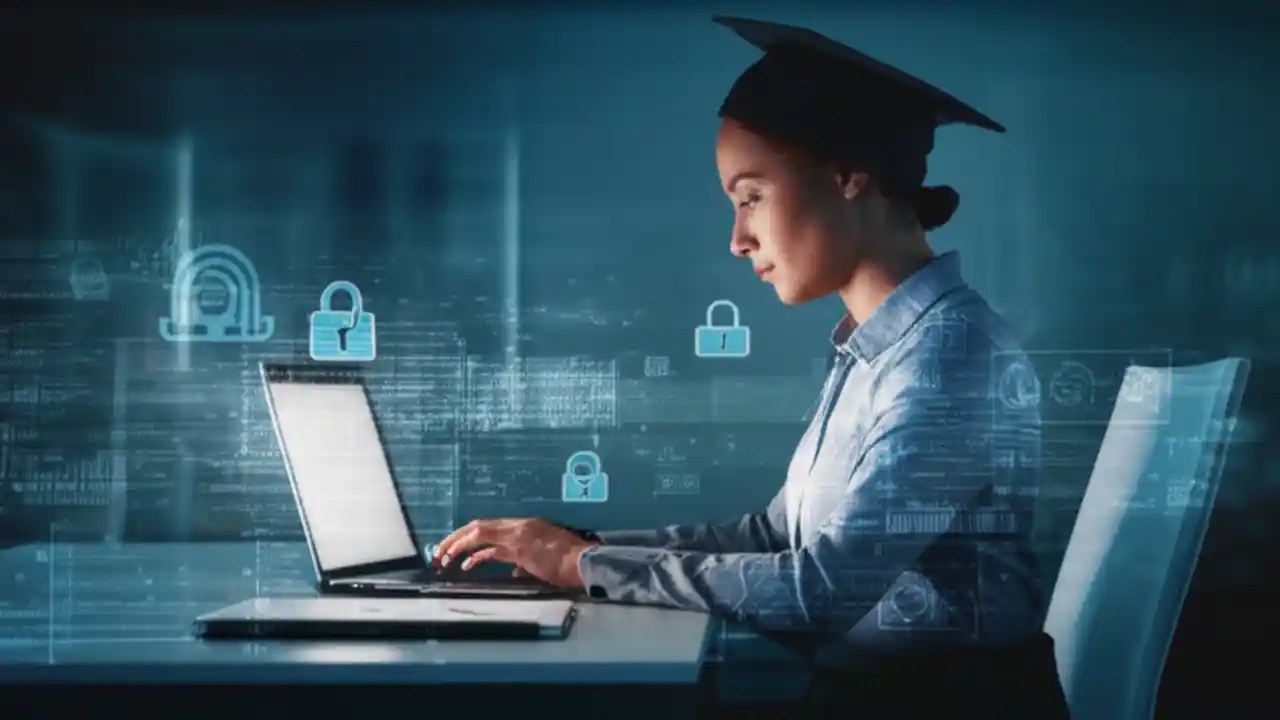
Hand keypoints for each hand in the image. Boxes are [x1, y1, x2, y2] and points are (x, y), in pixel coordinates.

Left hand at [432, 518, 599, 589]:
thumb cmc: (568, 559)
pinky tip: (466, 567)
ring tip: (445, 558)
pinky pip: (490, 552)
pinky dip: (475, 558)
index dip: (468, 534)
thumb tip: (512, 567)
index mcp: (525, 524)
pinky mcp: (519, 550)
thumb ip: (525, 557)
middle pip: (478, 526)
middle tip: (440, 549)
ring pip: (479, 535)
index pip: (489, 525)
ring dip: (458, 547)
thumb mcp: (544, 553)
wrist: (583, 561)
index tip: (454, 543)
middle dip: (456, 537)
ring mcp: (518, 536)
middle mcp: (519, 526)